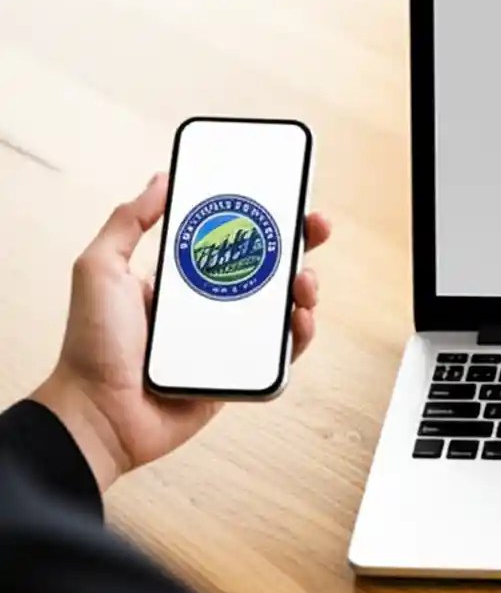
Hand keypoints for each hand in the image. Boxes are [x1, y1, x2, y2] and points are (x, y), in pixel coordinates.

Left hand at [31, 173, 331, 490]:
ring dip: (304, 288)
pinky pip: (280, 353)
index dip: (262, 219)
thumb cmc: (90, 345)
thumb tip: (160, 180)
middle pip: (268, 268)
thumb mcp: (100, 269)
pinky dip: (299, 334)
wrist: (98, 413)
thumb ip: (127, 222)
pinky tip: (299, 318)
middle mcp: (210, 306)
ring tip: (305, 280)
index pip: (232, 240)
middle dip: (299, 244)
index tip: (283, 198)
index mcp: (184, 279)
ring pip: (282, 308)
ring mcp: (227, 340)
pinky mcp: (239, 373)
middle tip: (317, 226)